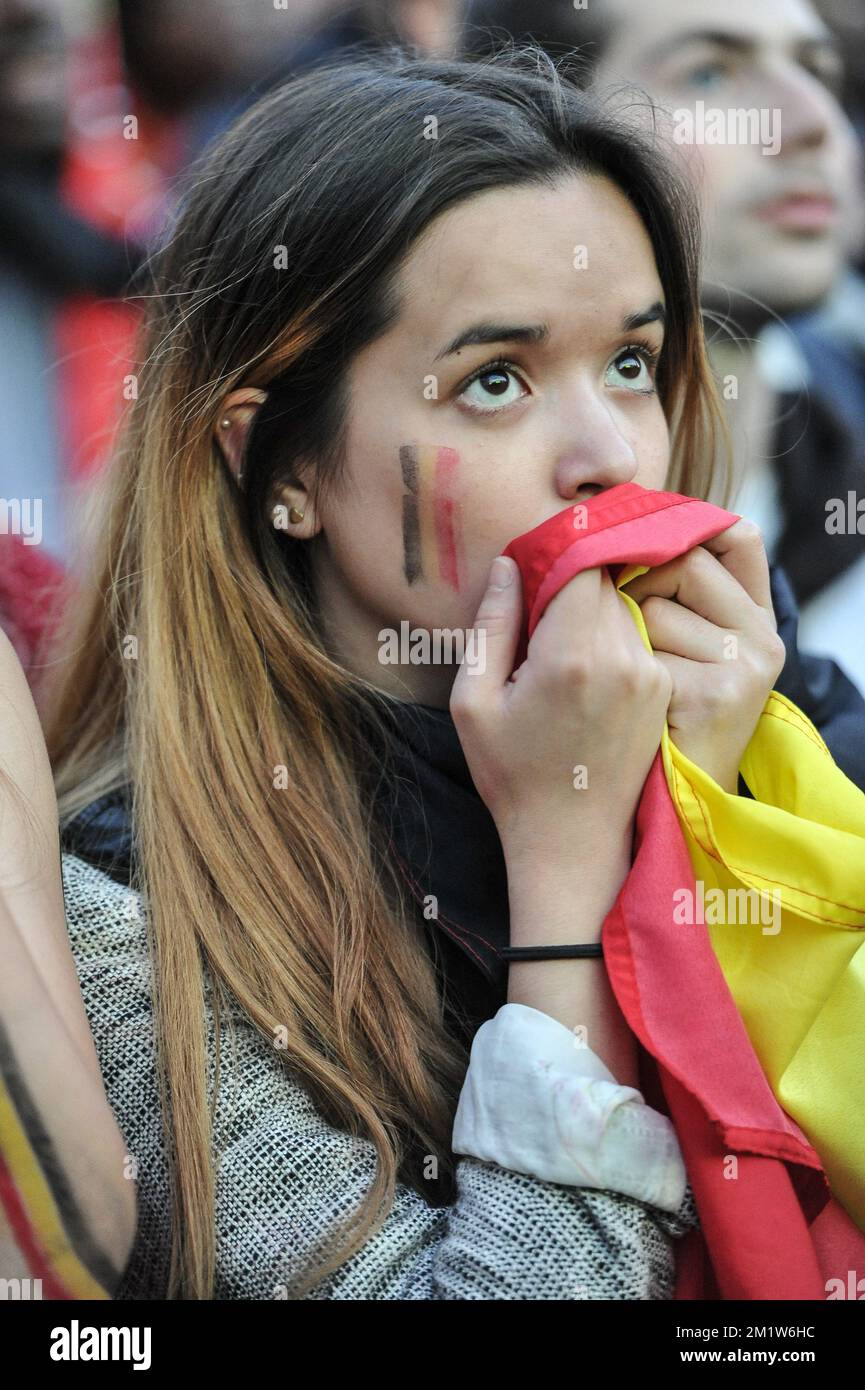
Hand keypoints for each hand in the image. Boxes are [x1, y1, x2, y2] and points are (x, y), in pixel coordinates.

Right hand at [450, 554, 671, 880]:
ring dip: (596, 607)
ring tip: (560, 641)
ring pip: (627, 604)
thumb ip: (492, 625)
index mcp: (572, 654)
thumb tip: (510, 565)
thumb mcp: (473, 703)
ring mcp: (651, 675)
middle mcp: (623, 657)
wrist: (571, 845)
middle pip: (607, 578)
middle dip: (575, 576)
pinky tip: (586, 669)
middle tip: (540, 601)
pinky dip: (615, 635)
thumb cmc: (512, 777)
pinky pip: (640, 636)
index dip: (559, 549)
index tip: (535, 557)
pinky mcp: (664, 691)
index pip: (583, 559)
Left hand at [623, 518, 785, 792]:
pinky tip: (623, 706)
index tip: (628, 544)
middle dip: (630, 582)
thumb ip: (684, 586)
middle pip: (680, 559)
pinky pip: (638, 649)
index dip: (676, 530)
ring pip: (651, 604)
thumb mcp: (683, 646)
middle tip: (608, 625)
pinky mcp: (713, 696)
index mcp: (756, 617)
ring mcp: (743, 667)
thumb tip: (640, 522)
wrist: (664, 809)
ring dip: (616, 632)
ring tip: (620, 676)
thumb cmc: (659, 722)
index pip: (732, 535)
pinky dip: (615, 671)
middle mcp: (762, 637)